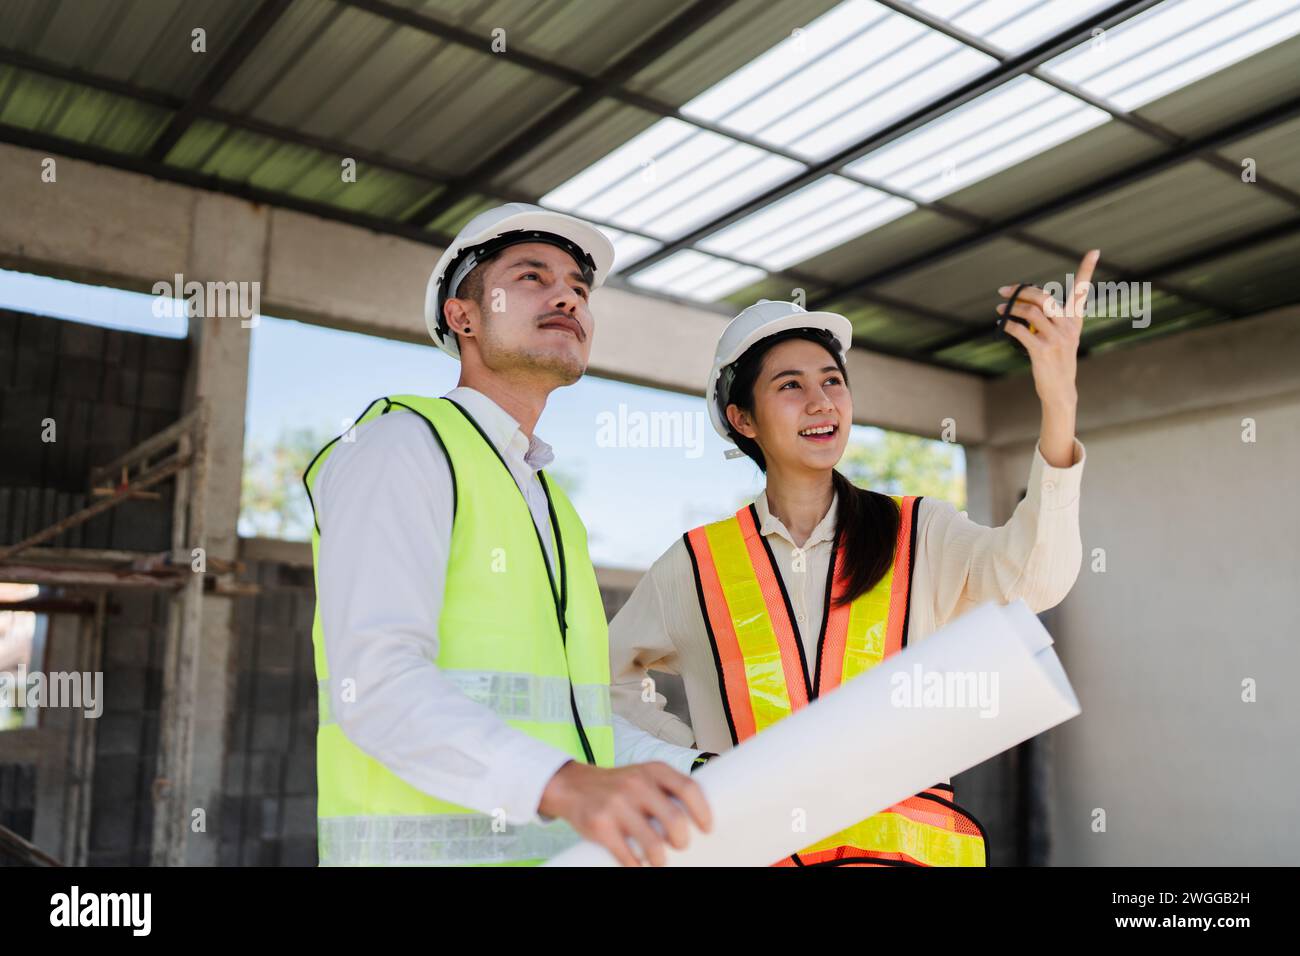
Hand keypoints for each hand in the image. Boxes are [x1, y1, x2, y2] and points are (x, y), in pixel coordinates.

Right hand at [538, 760, 712, 865]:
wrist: (572, 785)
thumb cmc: (616, 785)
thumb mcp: (643, 775)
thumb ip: (666, 789)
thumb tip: (694, 817)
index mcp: (653, 770)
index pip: (688, 788)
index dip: (703, 811)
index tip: (707, 827)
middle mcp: (636, 784)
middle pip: (675, 819)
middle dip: (682, 840)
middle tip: (681, 844)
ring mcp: (617, 805)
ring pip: (653, 844)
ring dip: (661, 859)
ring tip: (660, 859)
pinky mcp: (601, 825)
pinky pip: (628, 856)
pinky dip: (636, 865)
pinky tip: (637, 863)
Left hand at [996, 249, 1099, 409]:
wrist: (1060, 389)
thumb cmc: (1057, 360)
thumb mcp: (1061, 337)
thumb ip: (1051, 320)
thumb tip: (1026, 304)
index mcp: (1075, 320)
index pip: (1083, 291)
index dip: (1088, 270)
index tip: (1094, 250)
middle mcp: (1068, 327)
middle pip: (1044, 298)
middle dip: (1022, 291)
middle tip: (1005, 290)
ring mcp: (1056, 339)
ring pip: (1030, 313)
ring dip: (1011, 308)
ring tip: (1000, 309)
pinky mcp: (1042, 351)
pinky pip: (1020, 331)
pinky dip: (1007, 325)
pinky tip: (1001, 325)